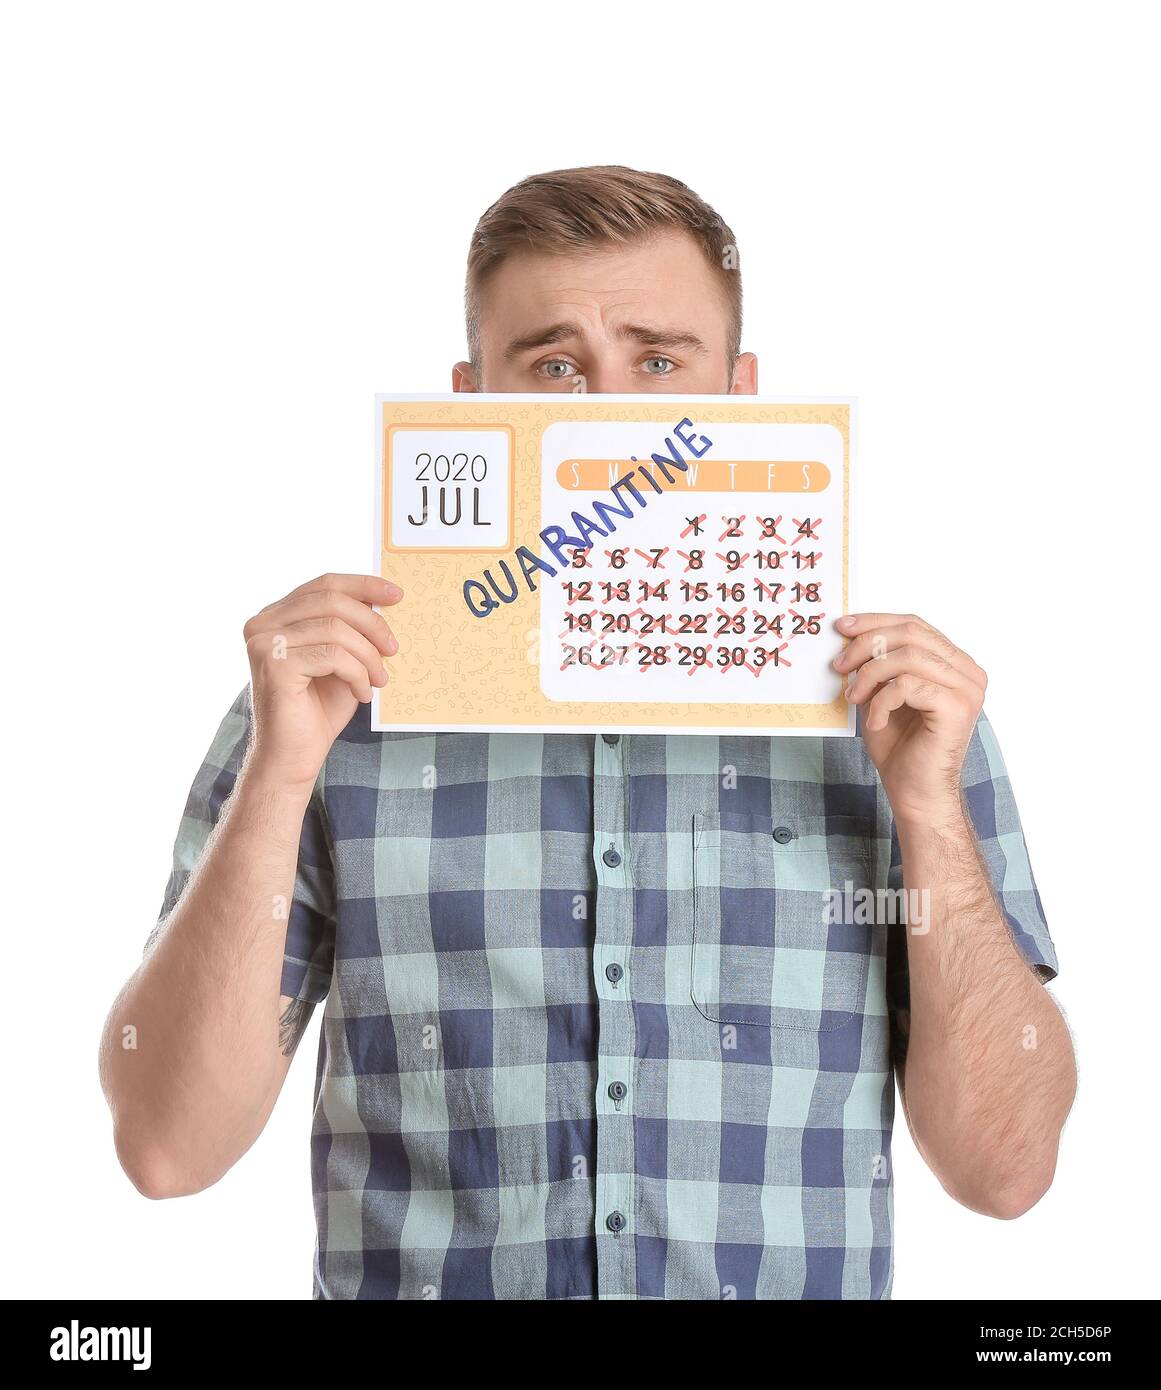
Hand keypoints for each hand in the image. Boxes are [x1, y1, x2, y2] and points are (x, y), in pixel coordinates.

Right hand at [242, 572, 401, 792]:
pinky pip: (333, 655)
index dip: (363, 585)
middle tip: (394, 649)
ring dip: (368, 656)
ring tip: (378, 680)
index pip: (324, 585)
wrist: (294, 757)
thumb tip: (383, 599)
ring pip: (336, 628)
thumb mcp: (342, 660)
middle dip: (372, 623)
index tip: (396, 594)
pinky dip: (357, 674)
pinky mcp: (274, 664)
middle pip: (331, 600)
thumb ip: (352, 630)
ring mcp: (264, 643)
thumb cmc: (318, 711)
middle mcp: (263, 624)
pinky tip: (362, 694)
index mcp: (277, 617)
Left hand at [832, 612, 986, 827]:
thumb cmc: (899, 747)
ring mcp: (968, 689)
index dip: (875, 621)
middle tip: (839, 666)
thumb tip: (849, 632)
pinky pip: (908, 685)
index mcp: (954, 663)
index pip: (914, 625)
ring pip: (908, 656)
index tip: (842, 626)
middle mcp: (968, 672)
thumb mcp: (880, 693)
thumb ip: (875, 663)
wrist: (914, 793)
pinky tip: (875, 723)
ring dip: (870, 675)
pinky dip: (882, 702)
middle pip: (911, 634)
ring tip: (854, 698)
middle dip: (867, 644)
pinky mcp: (957, 707)